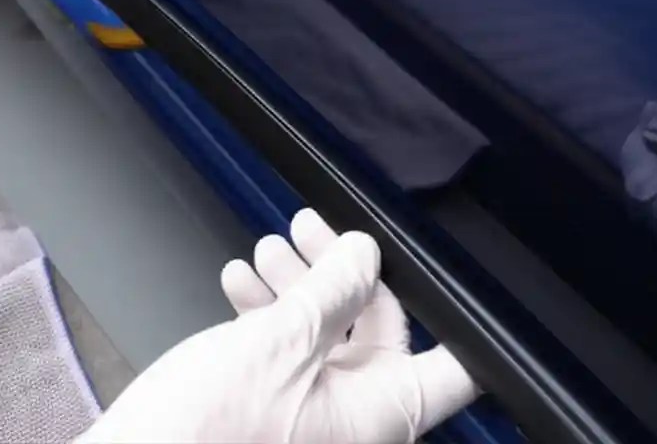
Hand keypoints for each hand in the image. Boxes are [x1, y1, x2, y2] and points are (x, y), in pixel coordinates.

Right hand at [79, 209, 476, 442]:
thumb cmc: (201, 432)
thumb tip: (365, 255)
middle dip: (338, 275)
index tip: (420, 265)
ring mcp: (315, 426)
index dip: (451, 312)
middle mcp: (356, 427)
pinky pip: (290, 362)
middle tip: (307, 233)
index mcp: (380, 417)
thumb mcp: (280, 339)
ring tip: (266, 253)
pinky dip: (270, 319)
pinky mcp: (275, 421)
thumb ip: (334, 288)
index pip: (455, 367)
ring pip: (327, 342)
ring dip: (297, 288)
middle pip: (376, 335)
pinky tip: (241, 285)